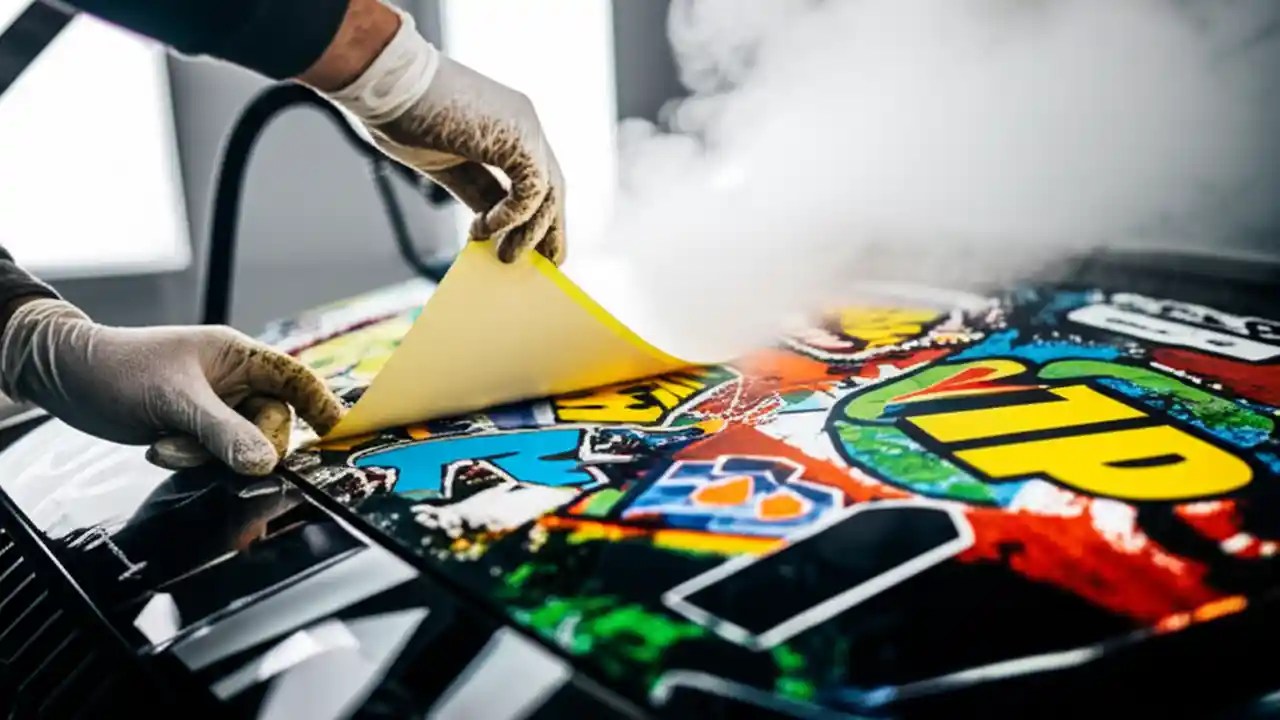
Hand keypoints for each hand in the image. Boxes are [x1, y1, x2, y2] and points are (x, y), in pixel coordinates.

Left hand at [0, 299, 343, 475]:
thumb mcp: (176, 400)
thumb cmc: (119, 368)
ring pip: (243, 446)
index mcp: (239, 355)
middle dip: (245, 446)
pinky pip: (215, 457)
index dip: (322, 404)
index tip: (338, 433)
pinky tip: (160, 448)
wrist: (66, 379)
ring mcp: (216, 407)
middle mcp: (234, 381)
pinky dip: (191, 459)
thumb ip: (224, 433)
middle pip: (272, 425)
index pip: (296, 379)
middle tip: (212, 454)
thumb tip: (265, 465)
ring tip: (166, 446)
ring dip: (207, 456)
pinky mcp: (196, 431)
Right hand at [320, 4, 566, 264]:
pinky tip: (483, 227)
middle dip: (548, 230)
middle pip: (550, 187)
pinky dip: (513, 216)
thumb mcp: (446, 165)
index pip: (533, 179)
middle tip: (544, 265)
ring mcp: (524, 129)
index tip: (530, 247)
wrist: (384, 81)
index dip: (534, 215)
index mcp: (508, 127)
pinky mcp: (518, 137)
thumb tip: (489, 225)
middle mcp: (524, 125)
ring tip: (504, 258)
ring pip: (548, 192)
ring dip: (530, 232)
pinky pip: (531, 189)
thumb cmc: (402, 116)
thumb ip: (474, 192)